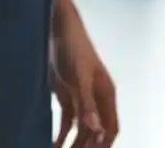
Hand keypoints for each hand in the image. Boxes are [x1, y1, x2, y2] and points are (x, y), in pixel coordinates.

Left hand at [51, 0, 117, 146]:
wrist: (58, 28)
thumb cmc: (74, 48)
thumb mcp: (79, 77)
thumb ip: (86, 103)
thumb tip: (95, 128)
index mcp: (106, 94)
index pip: (111, 127)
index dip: (104, 145)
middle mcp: (97, 98)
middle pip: (96, 131)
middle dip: (86, 146)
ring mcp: (82, 97)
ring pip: (81, 128)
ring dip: (73, 143)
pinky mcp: (67, 95)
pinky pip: (67, 121)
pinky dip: (61, 134)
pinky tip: (53, 143)